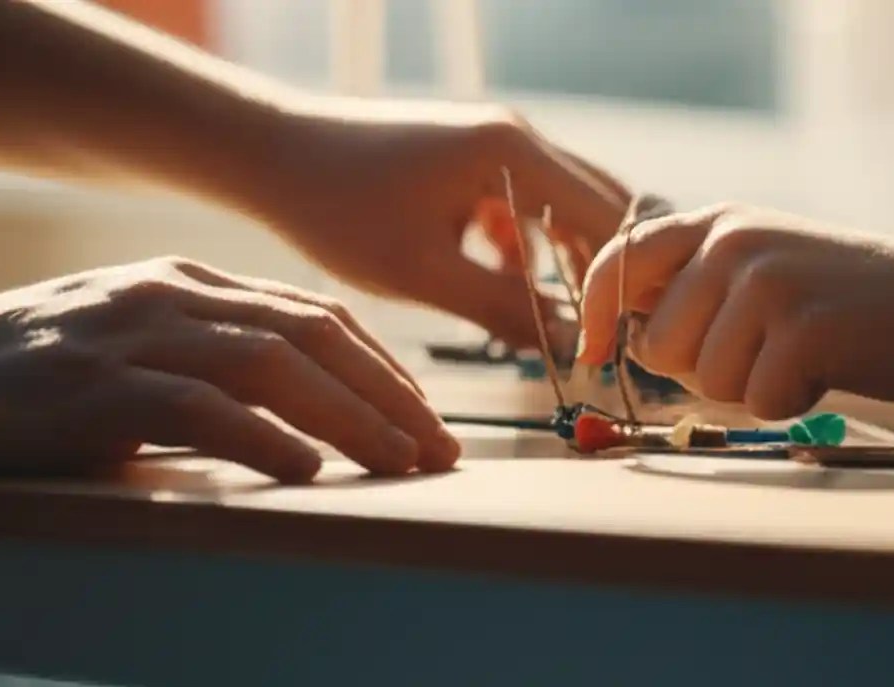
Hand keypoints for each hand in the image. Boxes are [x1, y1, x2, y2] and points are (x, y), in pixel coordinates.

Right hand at [0, 257, 458, 480]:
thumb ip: (209, 356)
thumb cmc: (32, 370)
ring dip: (350, 416)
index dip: (382, 366)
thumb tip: (300, 409)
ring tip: (401, 462)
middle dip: (389, 393)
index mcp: (188, 284)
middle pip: (312, 335)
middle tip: (440, 447)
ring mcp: (133, 335)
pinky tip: (309, 469)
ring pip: (272, 365)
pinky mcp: (93, 387)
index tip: (425, 414)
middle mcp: (172, 296)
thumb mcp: (135, 344)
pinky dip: (263, 438)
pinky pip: (199, 408)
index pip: (313, 315)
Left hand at [249, 100, 629, 347]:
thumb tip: (569, 346)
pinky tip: (502, 283)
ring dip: (561, 260)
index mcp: (511, 151)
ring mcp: (494, 140)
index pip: (603, 215)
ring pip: (560, 206)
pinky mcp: (472, 155)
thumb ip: (504, 309)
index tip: (615, 336)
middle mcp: (515, 134)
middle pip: (595, 203)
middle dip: (599, 269)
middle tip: (600, 332)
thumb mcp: (425, 274)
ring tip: (552, 319)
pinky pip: (523, 202)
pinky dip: (525, 245)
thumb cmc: (340, 210)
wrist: (275, 157)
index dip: (618, 278)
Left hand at [578, 205, 893, 419]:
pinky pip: (756, 402)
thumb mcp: (765, 268)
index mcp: (719, 223)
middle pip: (658, 345)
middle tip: (762, 353)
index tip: (594, 354)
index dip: (595, 315)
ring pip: (706, 380)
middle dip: (698, 371)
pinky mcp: (805, 328)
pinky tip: (830, 371)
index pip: (621, 262)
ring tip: (804, 355)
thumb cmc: (852, 300)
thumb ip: (699, 287)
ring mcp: (769, 282)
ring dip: (751, 388)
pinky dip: (791, 404)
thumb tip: (624, 332)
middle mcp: (735, 242)